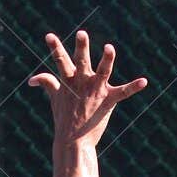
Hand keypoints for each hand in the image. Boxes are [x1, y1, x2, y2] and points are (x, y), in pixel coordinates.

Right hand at [28, 31, 146, 147]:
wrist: (74, 142)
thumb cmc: (64, 119)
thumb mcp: (55, 99)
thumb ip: (47, 83)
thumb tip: (32, 79)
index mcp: (69, 81)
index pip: (60, 60)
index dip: (55, 47)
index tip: (49, 36)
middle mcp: (82, 83)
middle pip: (81, 61)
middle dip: (81, 47)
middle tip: (81, 34)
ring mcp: (96, 91)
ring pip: (103, 71)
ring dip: (107, 59)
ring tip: (109, 48)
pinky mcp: (108, 100)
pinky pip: (123, 92)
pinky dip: (134, 87)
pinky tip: (144, 81)